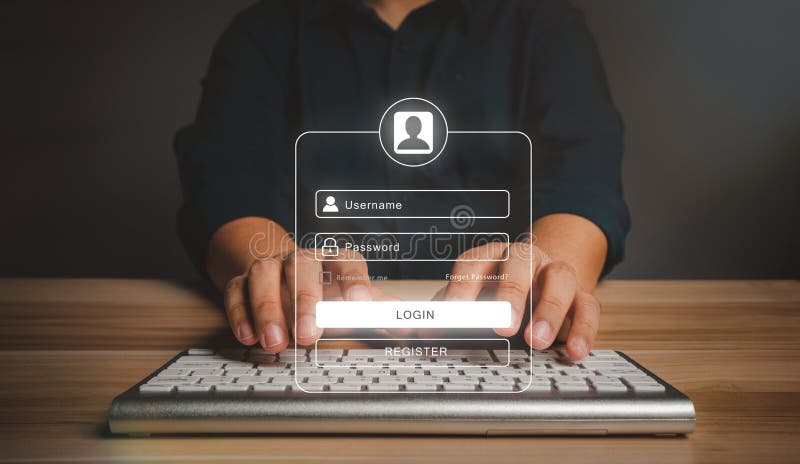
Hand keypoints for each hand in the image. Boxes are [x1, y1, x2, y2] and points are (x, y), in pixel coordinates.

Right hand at [222, 248, 388, 351]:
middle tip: (308, 334)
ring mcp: (269, 267)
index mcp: (332, 260)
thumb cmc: (323, 288)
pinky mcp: (241, 281)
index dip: (355, 280)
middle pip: (302, 268)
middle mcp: (300, 258)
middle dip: (304, 300)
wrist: (280, 272)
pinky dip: (241, 314)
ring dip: (268, 309)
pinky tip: (249, 336)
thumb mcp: (351, 296)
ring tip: (276, 341)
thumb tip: (407, 326)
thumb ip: (377, 310)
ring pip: (265, 276)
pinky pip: (237, 291)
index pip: (347, 262)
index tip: (361, 300)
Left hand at [439, 242, 599, 359]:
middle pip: (518, 264)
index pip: (473, 265)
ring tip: (537, 341)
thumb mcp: (469, 297)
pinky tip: (575, 351)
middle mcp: (524, 258)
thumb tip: (414, 332)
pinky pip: (588, 306)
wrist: (542, 276)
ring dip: (549, 310)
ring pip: (559, 279)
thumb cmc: (495, 291)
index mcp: (490, 257)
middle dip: (509, 294)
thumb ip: (446, 311)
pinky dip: (584, 329)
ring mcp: (555, 272)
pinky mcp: (581, 293)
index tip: (449, 317)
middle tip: (500, 326)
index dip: (460, 290)